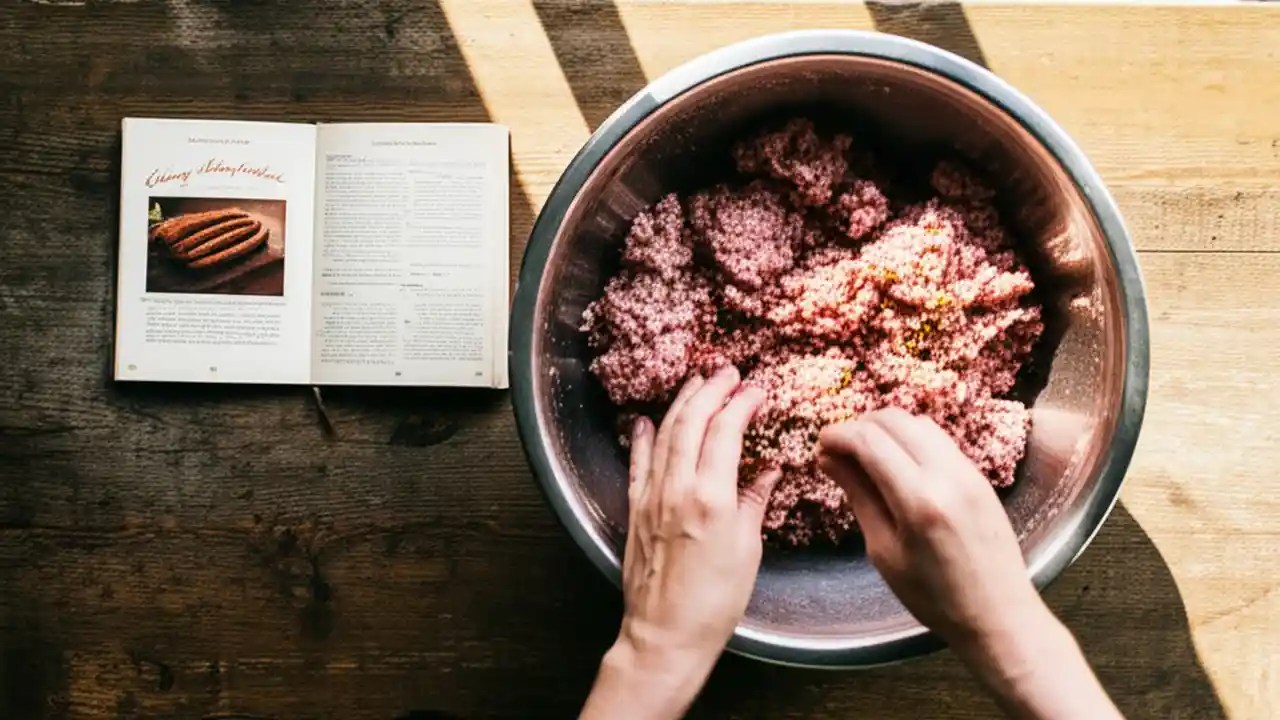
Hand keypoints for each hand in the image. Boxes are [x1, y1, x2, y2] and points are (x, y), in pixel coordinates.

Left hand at [581, 367, 779, 719]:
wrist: (665, 635)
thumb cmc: (714, 601)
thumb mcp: (748, 549)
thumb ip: (754, 500)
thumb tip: (768, 469)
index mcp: (711, 496)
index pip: (726, 431)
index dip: (742, 403)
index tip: (757, 390)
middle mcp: (676, 488)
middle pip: (691, 421)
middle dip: (711, 390)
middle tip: (727, 372)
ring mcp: (650, 496)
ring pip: (663, 434)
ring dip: (680, 404)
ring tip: (696, 383)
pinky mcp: (634, 510)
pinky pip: (637, 462)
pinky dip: (641, 437)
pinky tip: (643, 420)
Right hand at [817, 407, 1040, 647]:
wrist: (1000, 615)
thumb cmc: (935, 598)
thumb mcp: (884, 552)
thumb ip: (859, 497)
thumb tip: (830, 460)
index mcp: (919, 500)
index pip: (870, 440)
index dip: (838, 435)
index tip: (820, 446)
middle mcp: (948, 475)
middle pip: (894, 420)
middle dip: (859, 426)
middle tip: (838, 450)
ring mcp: (969, 471)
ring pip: (918, 423)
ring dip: (886, 429)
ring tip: (865, 456)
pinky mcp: (980, 476)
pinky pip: (939, 440)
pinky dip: (910, 439)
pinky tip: (896, 464)